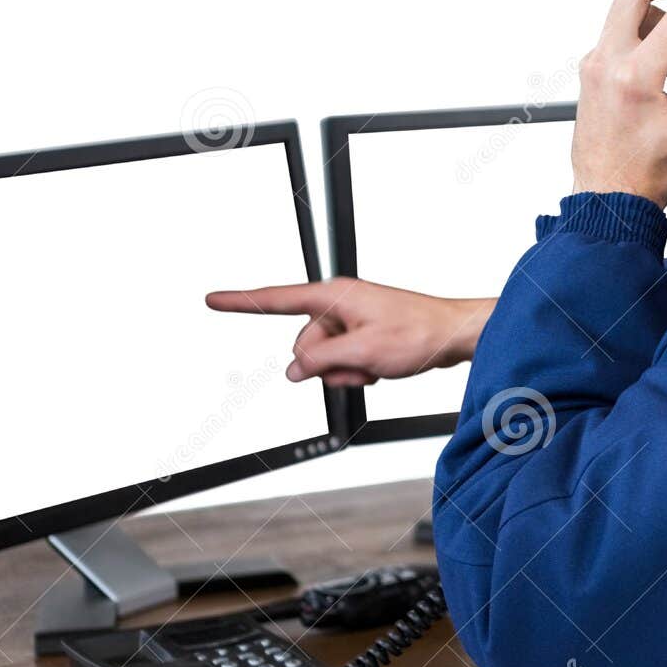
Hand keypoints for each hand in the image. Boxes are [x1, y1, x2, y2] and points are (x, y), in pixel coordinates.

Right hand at [204, 278, 494, 386]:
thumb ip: (321, 361)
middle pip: (304, 344)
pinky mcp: (364, 334)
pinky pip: (345, 360)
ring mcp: (353, 320)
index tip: (213, 299)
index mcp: (334, 296)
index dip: (241, 302)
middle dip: (326, 364)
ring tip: (376, 365)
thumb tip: (294, 370)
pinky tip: (381, 368)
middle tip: (360, 364)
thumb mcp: (363, 352)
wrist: (453, 335)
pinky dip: (359, 370)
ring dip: (346, 370)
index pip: (276, 299)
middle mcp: (340, 304)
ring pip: (325, 358)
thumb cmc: (419, 332)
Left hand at [571, 0, 666, 208]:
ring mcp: (592, 65)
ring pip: (623, 12)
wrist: (609, 199)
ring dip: (658, 14)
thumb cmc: (651, 172)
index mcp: (636, 75)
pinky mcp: (589, 71)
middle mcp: (606, 62)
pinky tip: (665, 71)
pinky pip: (618, 35)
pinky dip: (645, 37)